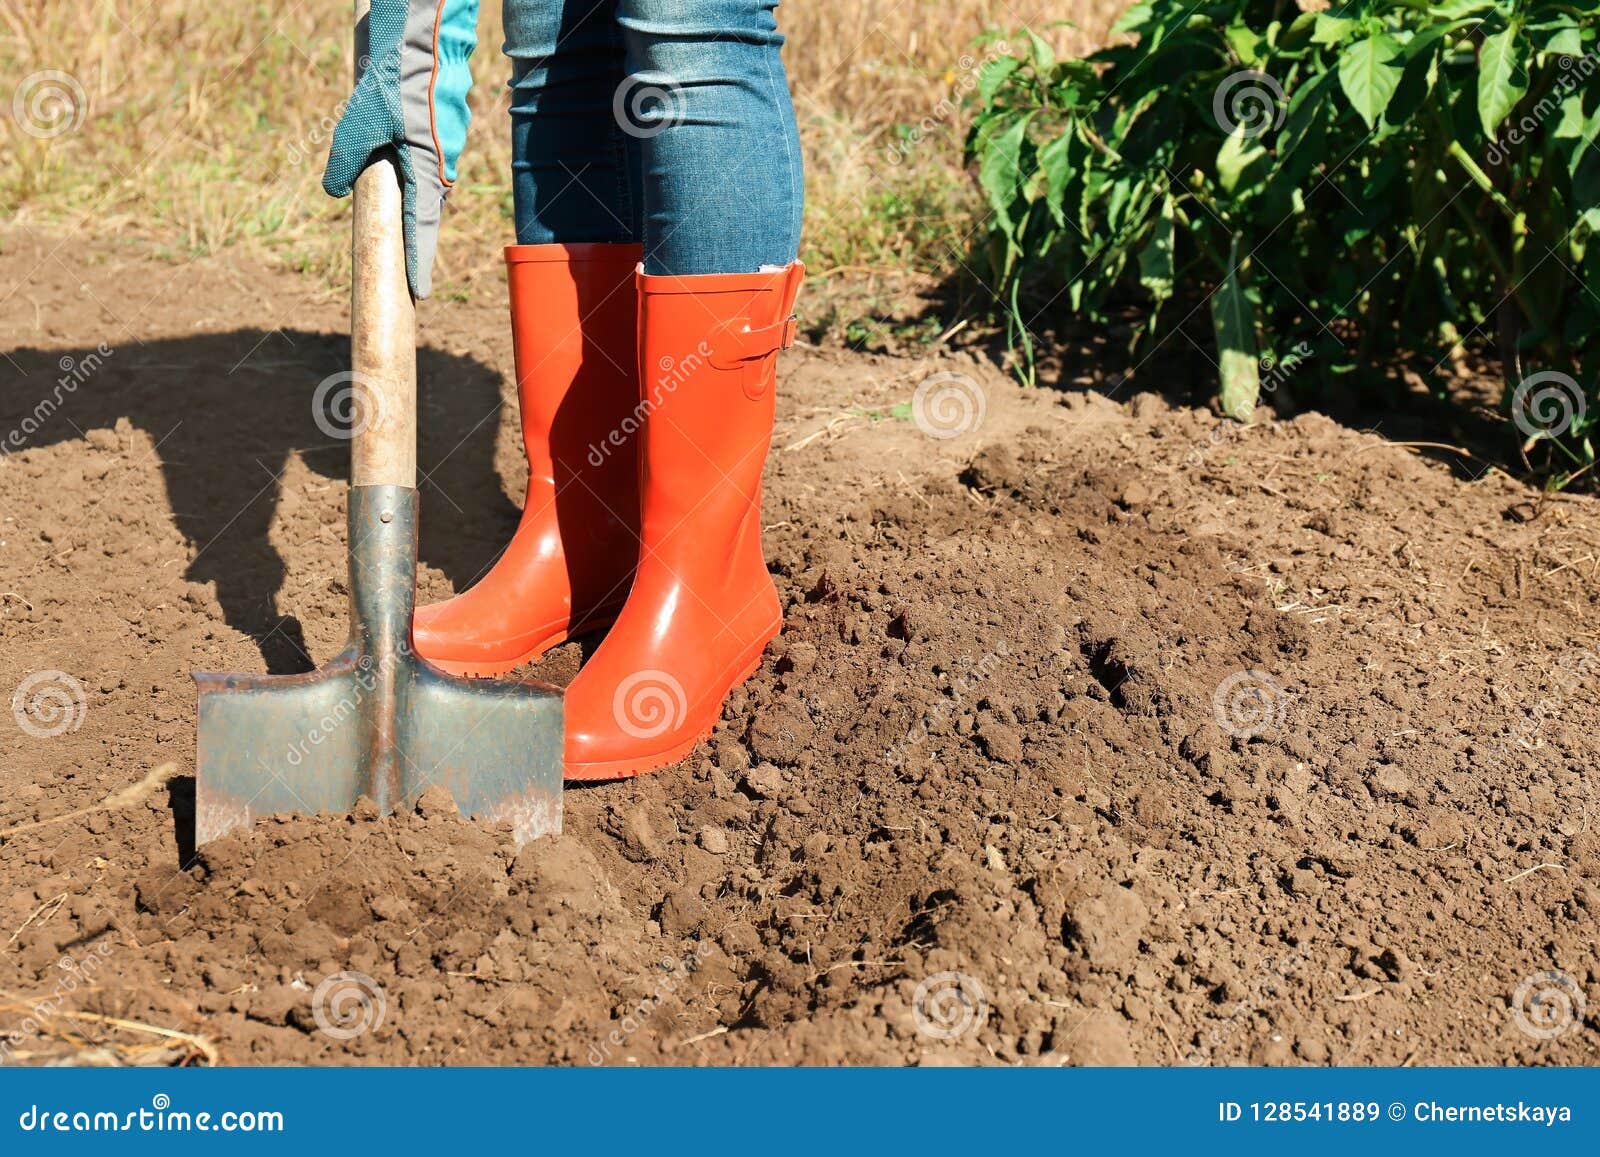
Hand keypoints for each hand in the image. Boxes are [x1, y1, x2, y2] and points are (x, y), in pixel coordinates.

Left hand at [322, 0, 479, 298]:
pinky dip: (413, 167)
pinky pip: (427, 160)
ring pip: (426, 183)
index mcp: (426, 173)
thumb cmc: (392, 81)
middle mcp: (442, 165)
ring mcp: (446, 147)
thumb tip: (334, 191)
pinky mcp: (442, 128)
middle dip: (414, 233)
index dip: (418, 265)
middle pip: (426, 210)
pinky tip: (397, 154)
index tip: (418, 294)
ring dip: (411, 194)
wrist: (420, 37)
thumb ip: (343, 162)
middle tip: (404, 262)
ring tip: (396, 205)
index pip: (422, 232)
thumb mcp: (355, 125)